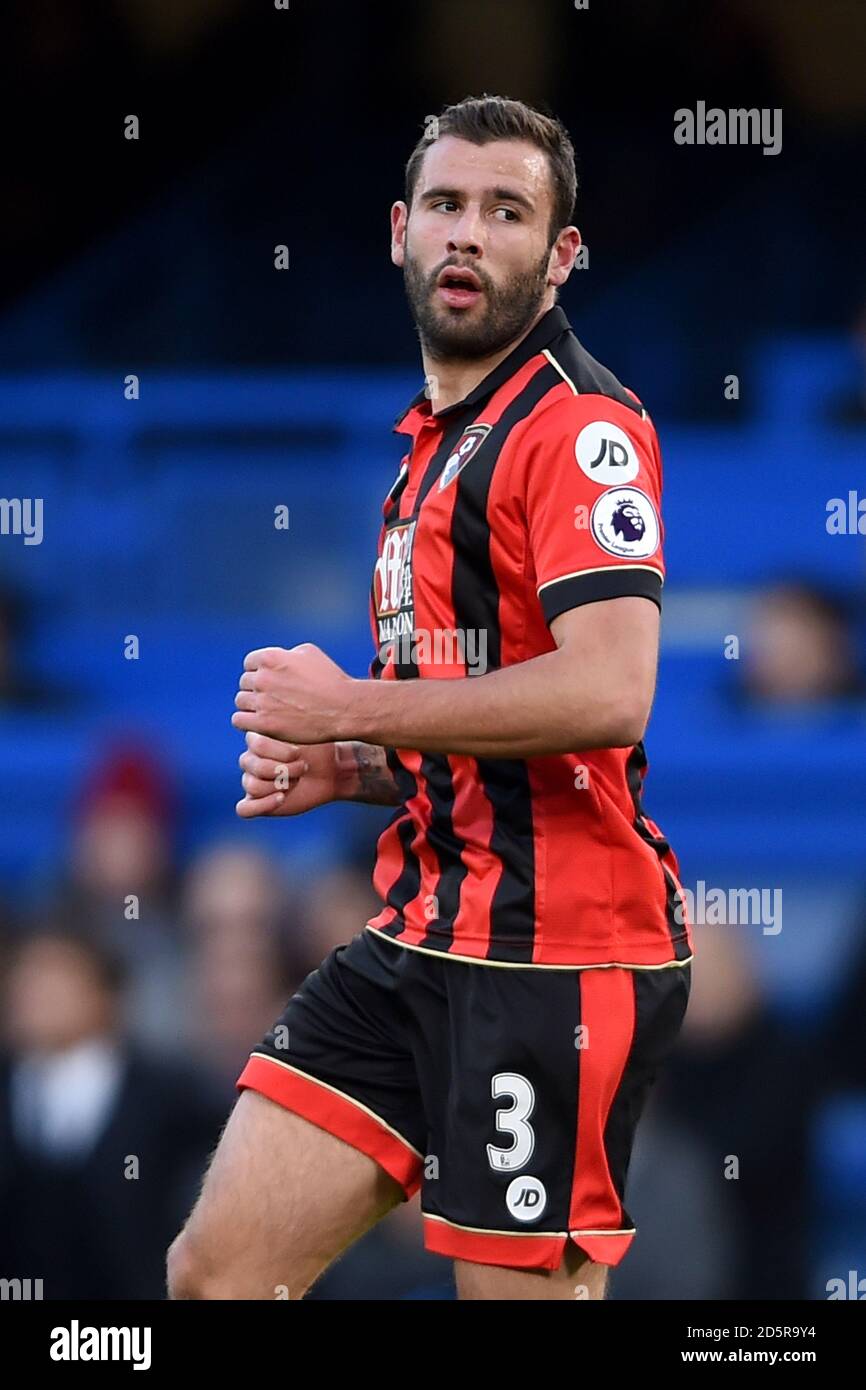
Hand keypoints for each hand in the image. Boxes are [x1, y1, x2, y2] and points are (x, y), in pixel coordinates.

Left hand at [232, 644, 353, 743]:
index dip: (259, 673)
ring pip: (241, 701)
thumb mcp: (310, 654)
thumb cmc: (331, 680)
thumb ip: (286, 654)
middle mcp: (263, 678)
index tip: (271, 683)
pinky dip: (247, 722)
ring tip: (268, 712)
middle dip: (257, 690)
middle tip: (273, 700)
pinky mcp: (264, 723)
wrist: (343, 709)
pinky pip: (239, 720)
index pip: (249, 664)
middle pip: (245, 683)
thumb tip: (277, 658)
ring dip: (251, 706)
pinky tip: (259, 723)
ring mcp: (262, 701)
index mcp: (271, 658)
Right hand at [236, 732, 349, 817]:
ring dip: (276, 785)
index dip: (279, 752)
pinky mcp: (257, 802)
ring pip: (251, 785)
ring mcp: (252, 781)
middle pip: (254, 765)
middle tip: (303, 767)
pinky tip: (280, 798)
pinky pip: (244, 809)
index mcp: (256, 740)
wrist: (331, 771)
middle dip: (282, 769)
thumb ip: (291, 727)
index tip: (299, 752)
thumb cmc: (320, 749)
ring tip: (296, 781)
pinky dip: (260, 805)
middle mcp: (251, 760)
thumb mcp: (309, 734)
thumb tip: (280, 719)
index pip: (256, 744)